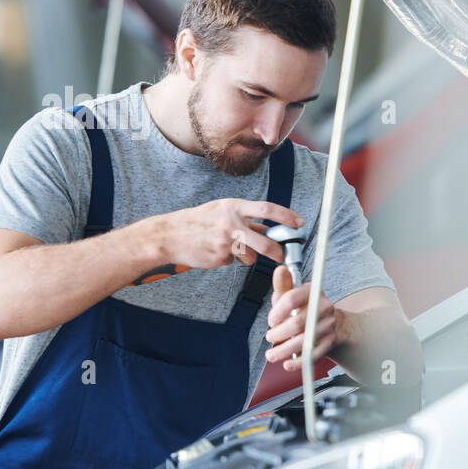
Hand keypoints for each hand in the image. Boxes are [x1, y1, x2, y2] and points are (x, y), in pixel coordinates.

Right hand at [155, 199, 302, 269]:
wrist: (168, 235)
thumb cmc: (197, 222)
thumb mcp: (222, 212)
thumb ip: (245, 220)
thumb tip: (268, 228)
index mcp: (233, 206)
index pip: (267, 209)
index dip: (286, 216)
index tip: (299, 223)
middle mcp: (231, 222)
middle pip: (265, 241)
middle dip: (277, 251)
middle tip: (282, 255)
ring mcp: (225, 241)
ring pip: (249, 255)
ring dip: (245, 256)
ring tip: (226, 248)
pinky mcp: (219, 257)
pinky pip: (232, 261)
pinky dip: (227, 259)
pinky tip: (213, 252)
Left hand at [265, 265, 338, 370]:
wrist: (334, 324)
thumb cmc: (306, 309)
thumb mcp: (293, 295)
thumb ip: (283, 285)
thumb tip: (279, 270)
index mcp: (312, 292)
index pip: (293, 298)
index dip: (277, 312)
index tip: (271, 321)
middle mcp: (323, 308)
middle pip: (298, 323)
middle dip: (278, 334)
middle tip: (270, 337)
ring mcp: (328, 326)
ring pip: (304, 341)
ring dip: (284, 350)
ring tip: (271, 355)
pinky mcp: (330, 342)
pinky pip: (314, 355)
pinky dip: (299, 362)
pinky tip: (288, 364)